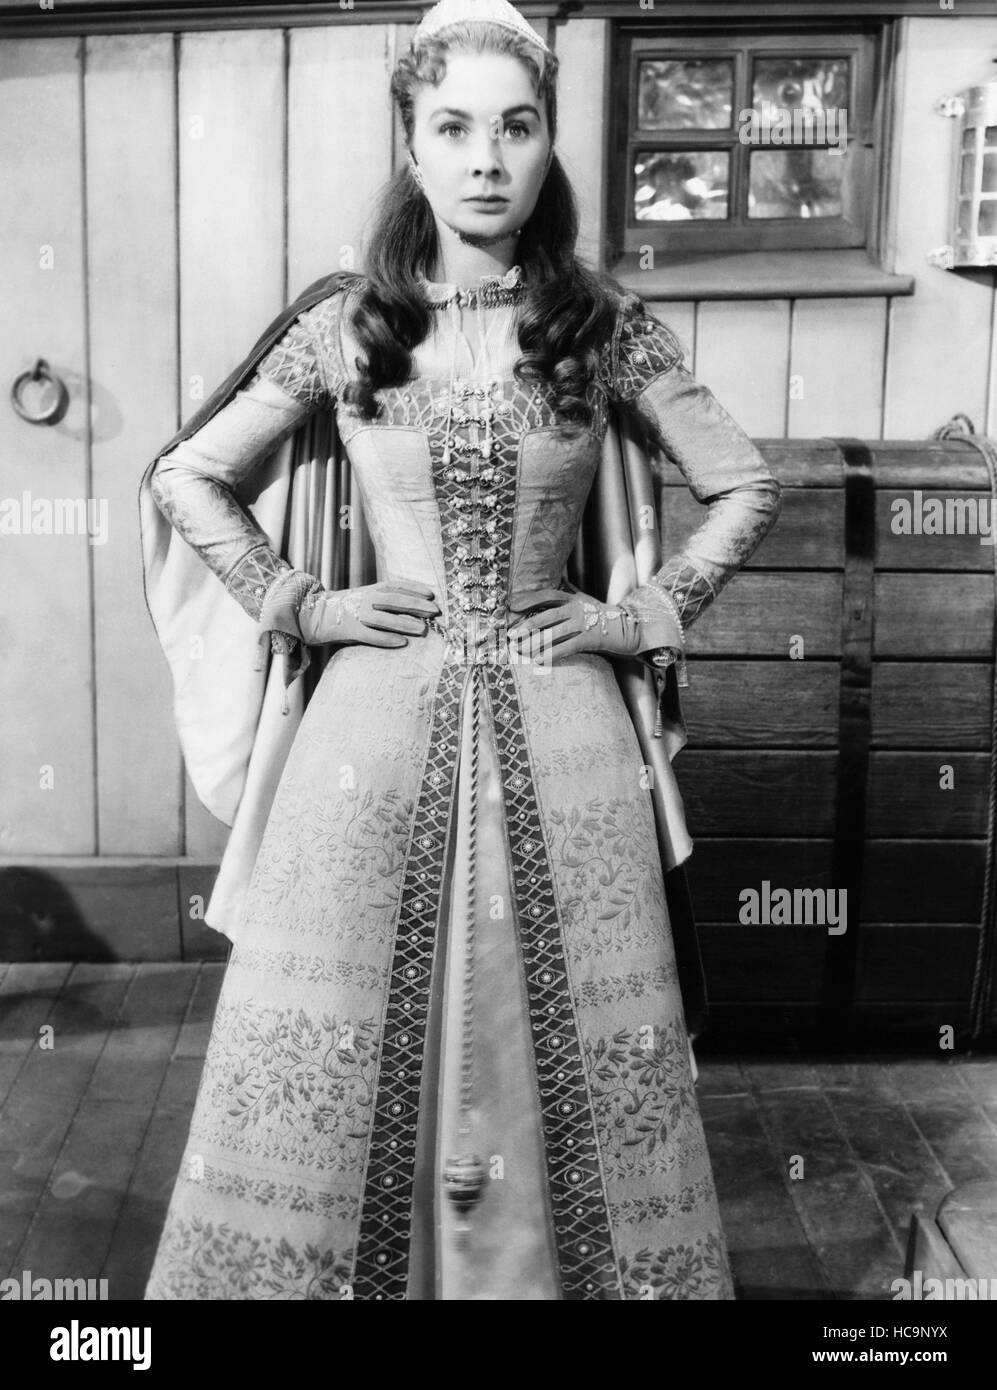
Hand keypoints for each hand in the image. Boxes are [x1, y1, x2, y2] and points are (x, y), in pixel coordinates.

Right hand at [298, 579, 439, 649]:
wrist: (314, 614)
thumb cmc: (347, 608)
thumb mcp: (366, 598)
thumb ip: (385, 601)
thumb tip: (413, 607)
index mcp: (371, 590)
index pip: (396, 586)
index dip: (414, 589)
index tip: (432, 594)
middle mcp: (366, 600)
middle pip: (394, 600)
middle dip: (416, 604)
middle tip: (434, 611)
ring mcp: (358, 615)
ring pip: (385, 619)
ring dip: (405, 623)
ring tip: (423, 629)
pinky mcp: (349, 630)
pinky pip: (370, 636)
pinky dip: (386, 639)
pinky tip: (401, 643)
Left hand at [507, 587, 667, 662]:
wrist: (630, 628)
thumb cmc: (602, 615)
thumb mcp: (585, 600)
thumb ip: (570, 590)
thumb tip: (558, 575)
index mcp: (573, 598)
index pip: (548, 595)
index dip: (529, 599)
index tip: (511, 605)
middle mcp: (577, 608)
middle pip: (548, 615)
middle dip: (527, 624)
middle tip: (510, 634)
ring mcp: (585, 623)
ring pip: (555, 633)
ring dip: (536, 642)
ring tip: (521, 650)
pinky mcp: (592, 638)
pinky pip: (568, 647)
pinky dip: (553, 654)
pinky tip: (539, 661)